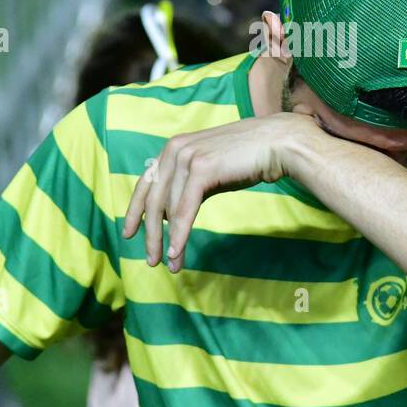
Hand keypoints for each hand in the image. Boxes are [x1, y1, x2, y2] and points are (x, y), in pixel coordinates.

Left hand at [122, 113, 317, 271]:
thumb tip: (174, 213)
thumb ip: (190, 184)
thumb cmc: (248, 158)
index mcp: (174, 147)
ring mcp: (187, 157)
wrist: (277, 143)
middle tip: (150, 260)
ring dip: (167, 241)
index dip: (135, 210)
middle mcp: (175, 149)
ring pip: (168, 208)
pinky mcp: (201, 169)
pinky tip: (177, 253)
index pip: (147, 182)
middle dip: (150, 233)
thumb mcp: (211, 169)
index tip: (129, 233)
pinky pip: (185, 210)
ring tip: (169, 264)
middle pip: (153, 199)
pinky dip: (180, 235)